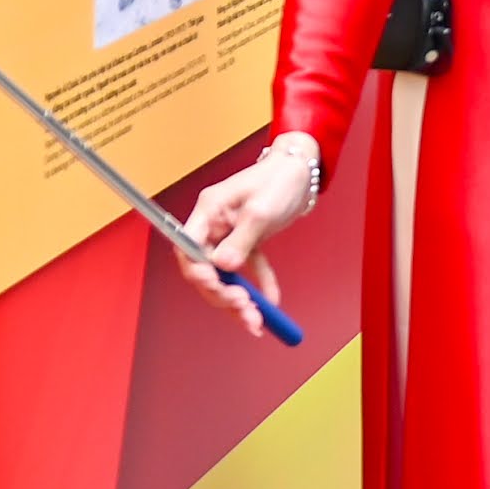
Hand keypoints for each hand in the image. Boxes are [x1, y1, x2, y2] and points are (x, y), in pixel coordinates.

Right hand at [180, 137, 319, 339]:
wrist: (301, 170)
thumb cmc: (279, 178)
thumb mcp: (260, 210)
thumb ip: (240, 240)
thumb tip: (223, 267)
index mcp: (209, 211)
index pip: (188, 248)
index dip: (197, 273)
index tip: (216, 288)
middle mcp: (213, 225)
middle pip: (205, 268)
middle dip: (222, 293)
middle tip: (245, 310)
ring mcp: (229, 234)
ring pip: (225, 274)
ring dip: (239, 298)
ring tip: (256, 319)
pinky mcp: (246, 240)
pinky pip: (248, 268)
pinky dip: (259, 285)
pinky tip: (271, 300)